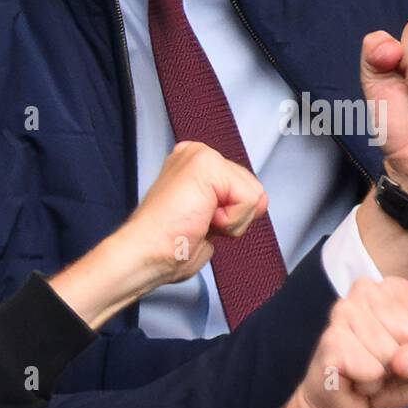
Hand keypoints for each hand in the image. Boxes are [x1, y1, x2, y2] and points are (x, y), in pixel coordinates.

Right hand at [50, 142, 266, 328]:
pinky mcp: (208, 164)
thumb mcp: (212, 221)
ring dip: (231, 221)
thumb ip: (237, 205)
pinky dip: (230, 220)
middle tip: (197, 222)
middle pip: (254, 189)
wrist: (146, 253)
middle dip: (233, 217)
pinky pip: (248, 199)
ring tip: (198, 220)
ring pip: (254, 194)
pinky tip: (201, 219)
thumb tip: (261, 200)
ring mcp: (202, 155)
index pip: (245, 187)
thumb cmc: (167, 243)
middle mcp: (199, 154)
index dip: (231, 215)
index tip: (198, 220)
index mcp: (197, 165)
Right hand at [273, 278, 407, 407]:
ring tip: (367, 370)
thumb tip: (402, 359)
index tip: (406, 346)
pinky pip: (368, 371)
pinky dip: (367, 385)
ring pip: (387, 353)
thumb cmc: (387, 377)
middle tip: (383, 362)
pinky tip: (354, 378)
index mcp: (393, 288)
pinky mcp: (330, 341)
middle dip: (400, 359)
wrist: (343, 401)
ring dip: (382, 374)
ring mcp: (342, 311)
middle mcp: (365, 290)